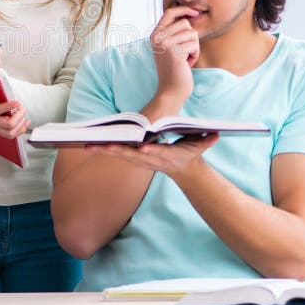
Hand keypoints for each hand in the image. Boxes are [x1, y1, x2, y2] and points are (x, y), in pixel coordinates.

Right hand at [0, 81, 28, 138]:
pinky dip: (19, 130)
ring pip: (10, 133)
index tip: (17, 102)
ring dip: (20, 125)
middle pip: (7, 124)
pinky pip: (8, 135)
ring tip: (24, 116)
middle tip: (21, 107)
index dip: (8, 107)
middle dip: (18, 116)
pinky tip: (24, 123)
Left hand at [86, 133, 218, 180]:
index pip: (157, 153)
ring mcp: (141, 160)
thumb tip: (216, 134)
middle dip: (118, 151)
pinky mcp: (134, 158)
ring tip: (88, 146)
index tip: (142, 149)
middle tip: (103, 146)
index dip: (150, 151)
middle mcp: (151, 159)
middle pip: (132, 155)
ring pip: (120, 155)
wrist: (184, 170)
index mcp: (166, 155)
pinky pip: (117, 153)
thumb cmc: (190, 152)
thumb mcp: (201, 146)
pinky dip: (104, 149)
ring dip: (104, 151)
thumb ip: (206, 140)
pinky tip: (90, 145)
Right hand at [147, 6, 200, 109]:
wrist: (171, 90)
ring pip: (192, 34)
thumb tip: (189, 15)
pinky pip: (194, 44)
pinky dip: (195, 54)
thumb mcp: (170, 47)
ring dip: (194, 47)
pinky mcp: (174, 51)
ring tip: (186, 58)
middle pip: (185, 23)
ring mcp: (164, 44)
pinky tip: (187, 63)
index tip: (195, 12)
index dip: (184, 9)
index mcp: (154, 35)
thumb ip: (174, 32)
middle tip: (186, 51)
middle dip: (191, 37)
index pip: (169, 12)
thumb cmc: (175, 69)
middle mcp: (157, 37)